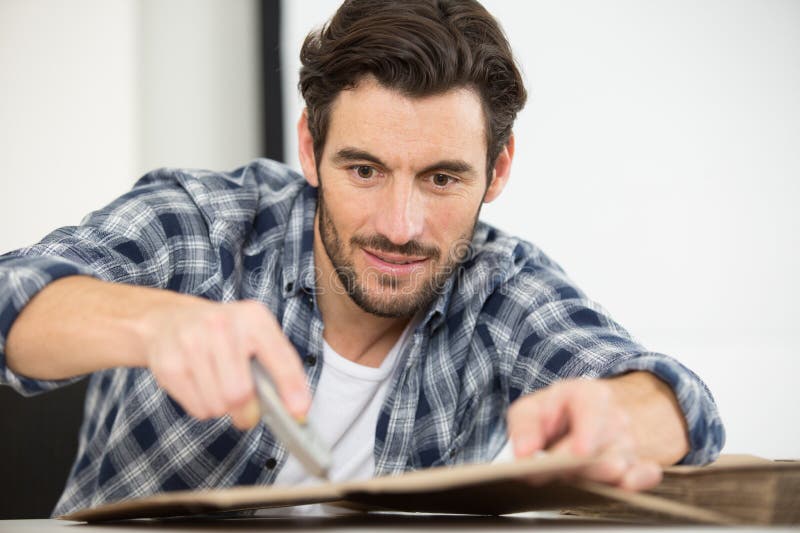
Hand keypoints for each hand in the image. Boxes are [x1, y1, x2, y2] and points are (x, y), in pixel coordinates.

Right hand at [139, 298, 309, 429]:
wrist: (169, 320)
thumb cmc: (224, 335)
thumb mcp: (255, 336)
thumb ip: (278, 367)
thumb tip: (296, 409)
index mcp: (253, 317)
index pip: (279, 356)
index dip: (291, 387)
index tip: (298, 411)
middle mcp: (222, 325)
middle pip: (241, 393)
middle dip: (247, 411)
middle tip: (247, 410)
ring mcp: (192, 342)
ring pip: (218, 404)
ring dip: (223, 408)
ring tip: (220, 387)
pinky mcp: (169, 363)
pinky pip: (197, 408)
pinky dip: (204, 407)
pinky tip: (201, 385)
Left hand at [506, 376, 662, 490]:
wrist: (582, 420)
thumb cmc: (554, 415)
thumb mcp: (531, 410)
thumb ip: (524, 428)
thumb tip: (524, 454)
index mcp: (589, 394)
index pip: (593, 410)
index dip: (586, 433)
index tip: (578, 453)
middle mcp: (615, 416)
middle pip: (603, 446)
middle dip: (576, 465)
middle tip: (549, 472)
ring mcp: (629, 441)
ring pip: (617, 466)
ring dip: (589, 476)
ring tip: (568, 473)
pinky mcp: (639, 464)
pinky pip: (646, 474)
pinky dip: (635, 481)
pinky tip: (620, 484)